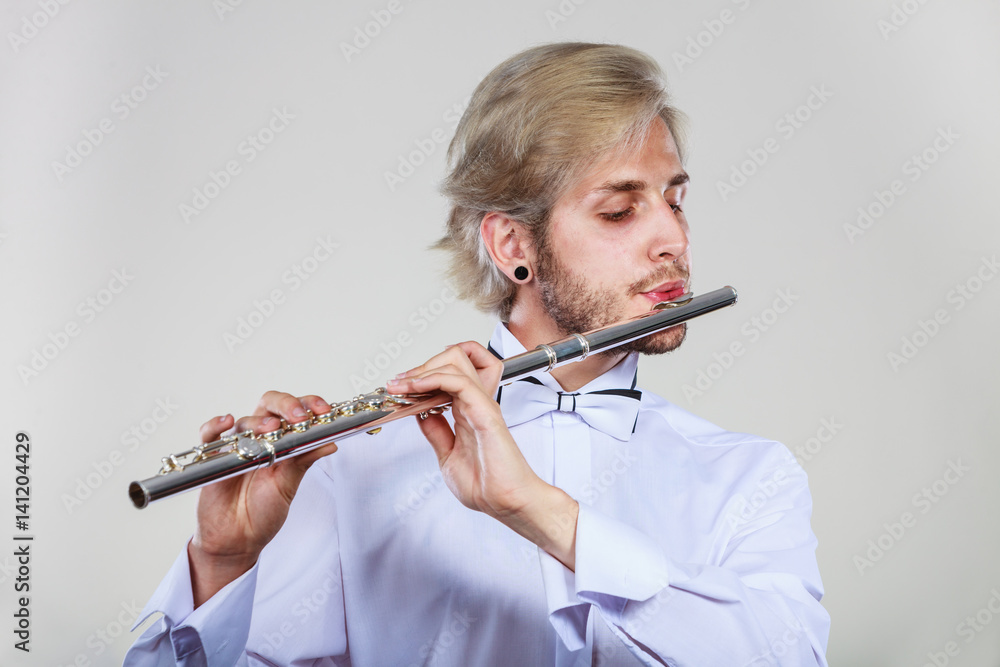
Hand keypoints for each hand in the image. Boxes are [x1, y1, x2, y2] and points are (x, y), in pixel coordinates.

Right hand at [189, 391, 338, 606]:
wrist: (238, 540)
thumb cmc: (263, 513)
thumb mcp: (288, 486)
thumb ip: (304, 462)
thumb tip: (330, 443)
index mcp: (283, 443)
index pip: (294, 412)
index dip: (309, 405)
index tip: (323, 411)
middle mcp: (260, 439)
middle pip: (270, 405)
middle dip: (287, 404)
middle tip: (298, 416)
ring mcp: (237, 447)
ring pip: (245, 421)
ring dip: (259, 422)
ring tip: (271, 430)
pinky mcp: (214, 459)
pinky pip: (210, 436)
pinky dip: (215, 425)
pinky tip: (226, 421)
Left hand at [386, 343, 578, 568]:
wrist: (506, 504)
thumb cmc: (487, 486)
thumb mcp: (448, 456)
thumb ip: (436, 432)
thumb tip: (420, 413)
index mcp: (467, 412)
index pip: (446, 375)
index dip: (419, 376)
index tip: (397, 387)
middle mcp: (475, 403)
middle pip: (453, 359)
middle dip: (420, 366)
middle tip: (398, 383)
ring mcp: (481, 405)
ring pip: (456, 362)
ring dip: (423, 369)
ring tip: (402, 384)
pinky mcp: (485, 412)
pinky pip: (460, 383)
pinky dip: (434, 379)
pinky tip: (416, 387)